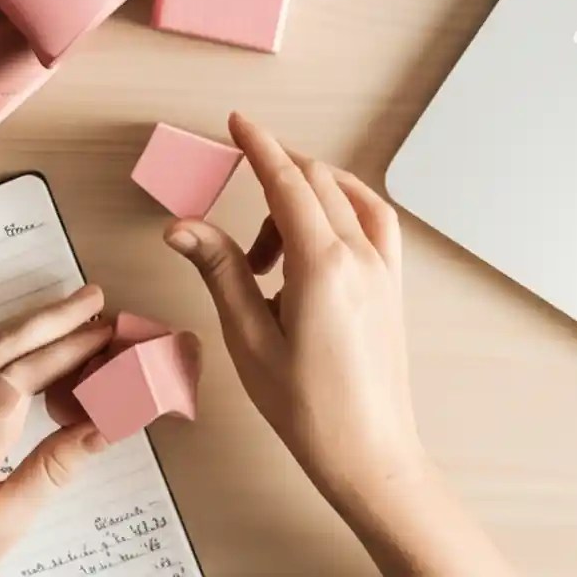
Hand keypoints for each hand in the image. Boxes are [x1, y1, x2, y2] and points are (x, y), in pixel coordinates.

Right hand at [165, 116, 516, 576]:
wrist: (370, 453)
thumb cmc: (309, 409)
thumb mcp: (249, 339)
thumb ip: (219, 271)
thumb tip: (183, 225)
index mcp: (324, 266)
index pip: (287, 182)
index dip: (259, 147)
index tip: (239, 123)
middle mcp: (362, 258)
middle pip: (318, 183)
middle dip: (276, 174)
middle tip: (239, 198)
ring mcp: (385, 270)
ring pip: (348, 198)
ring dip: (307, 197)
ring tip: (267, 248)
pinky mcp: (393, 287)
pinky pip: (373, 223)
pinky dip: (344, 211)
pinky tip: (317, 238)